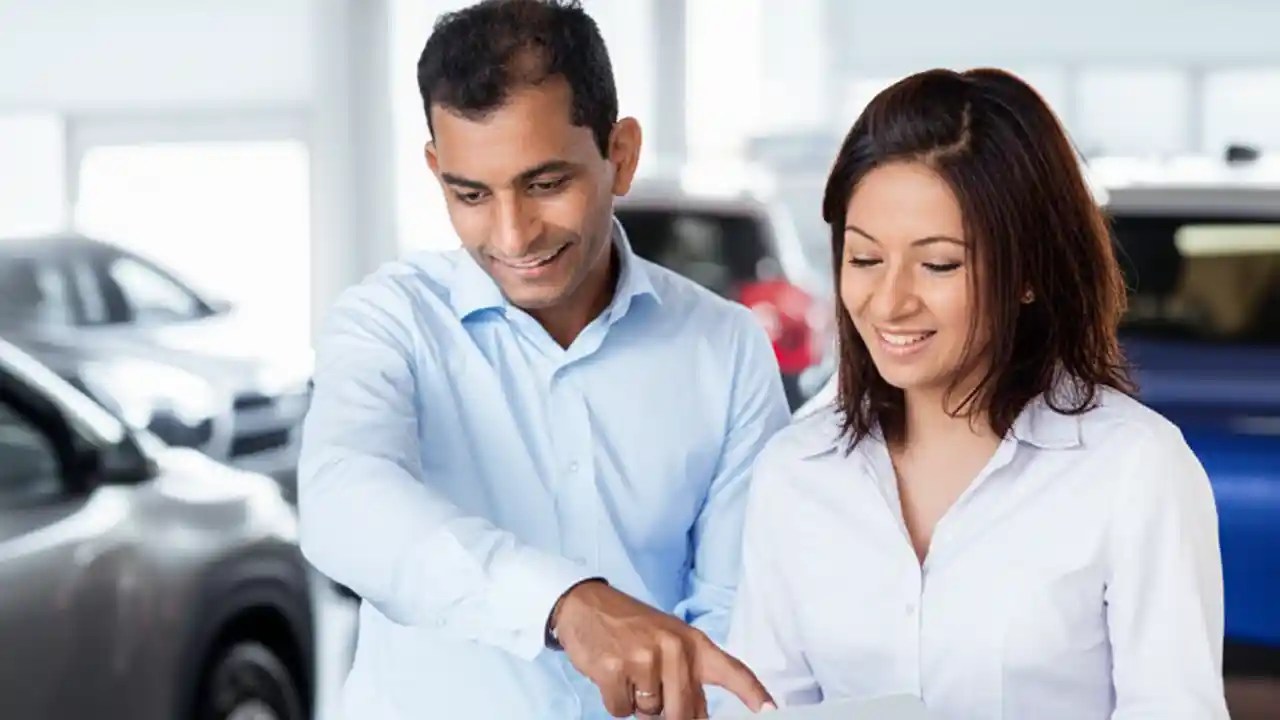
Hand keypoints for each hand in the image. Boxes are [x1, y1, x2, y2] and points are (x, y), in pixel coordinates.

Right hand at [551, 581, 775, 718]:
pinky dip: (614, 701)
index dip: (754, 693)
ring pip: (649, 713)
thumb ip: (688, 675)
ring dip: (637, 704)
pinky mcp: (614, 669)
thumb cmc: (631, 627)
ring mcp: (643, 658)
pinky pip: (621, 711)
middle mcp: (673, 649)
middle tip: (649, 687)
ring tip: (628, 672)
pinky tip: (610, 674)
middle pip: (684, 713)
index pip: (731, 671)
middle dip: (666, 713)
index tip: (771, 711)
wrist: (585, 605)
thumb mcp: (668, 639)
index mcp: (692, 642)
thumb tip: (699, 717)